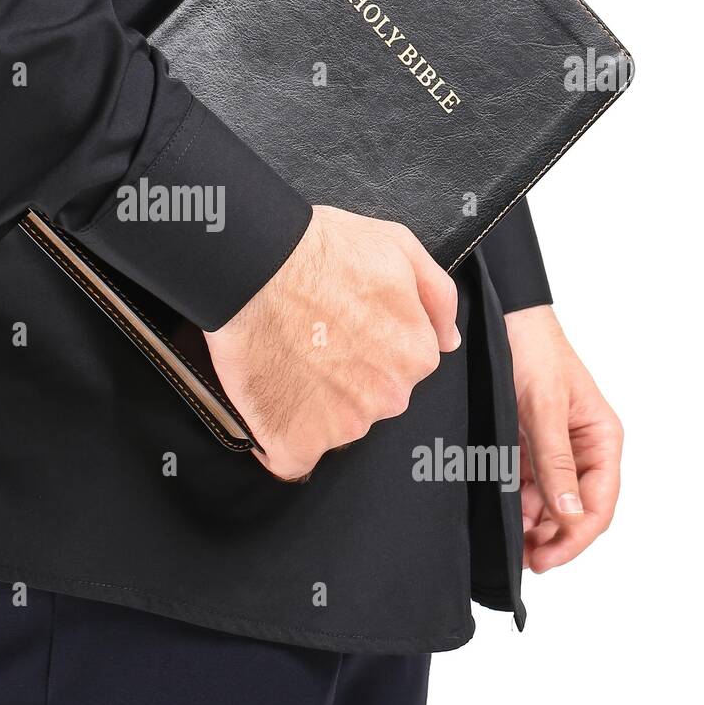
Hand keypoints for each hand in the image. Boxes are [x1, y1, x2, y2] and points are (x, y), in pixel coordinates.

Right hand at [205, 205, 460, 480]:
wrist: (255, 265)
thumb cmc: (320, 249)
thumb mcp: (398, 247)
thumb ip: (436, 296)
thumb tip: (448, 341)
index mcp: (415, 355)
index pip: (397, 371)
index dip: (363, 351)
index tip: (335, 332)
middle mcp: (389, 397)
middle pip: (366, 403)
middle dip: (340, 382)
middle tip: (303, 344)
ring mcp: (343, 425)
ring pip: (331, 429)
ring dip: (308, 408)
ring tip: (279, 363)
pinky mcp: (296, 442)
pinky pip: (291, 457)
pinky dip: (278, 438)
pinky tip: (267, 404)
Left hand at [504, 305, 622, 571]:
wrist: (502, 316)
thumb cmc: (533, 351)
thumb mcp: (544, 407)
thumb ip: (555, 461)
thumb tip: (569, 514)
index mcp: (602, 439)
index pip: (599, 503)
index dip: (576, 537)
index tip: (547, 559)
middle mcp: (583, 447)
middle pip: (575, 508)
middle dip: (552, 536)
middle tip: (522, 559)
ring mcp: (555, 447)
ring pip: (550, 500)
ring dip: (532, 522)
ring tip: (508, 541)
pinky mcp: (527, 442)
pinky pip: (526, 482)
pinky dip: (516, 499)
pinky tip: (501, 510)